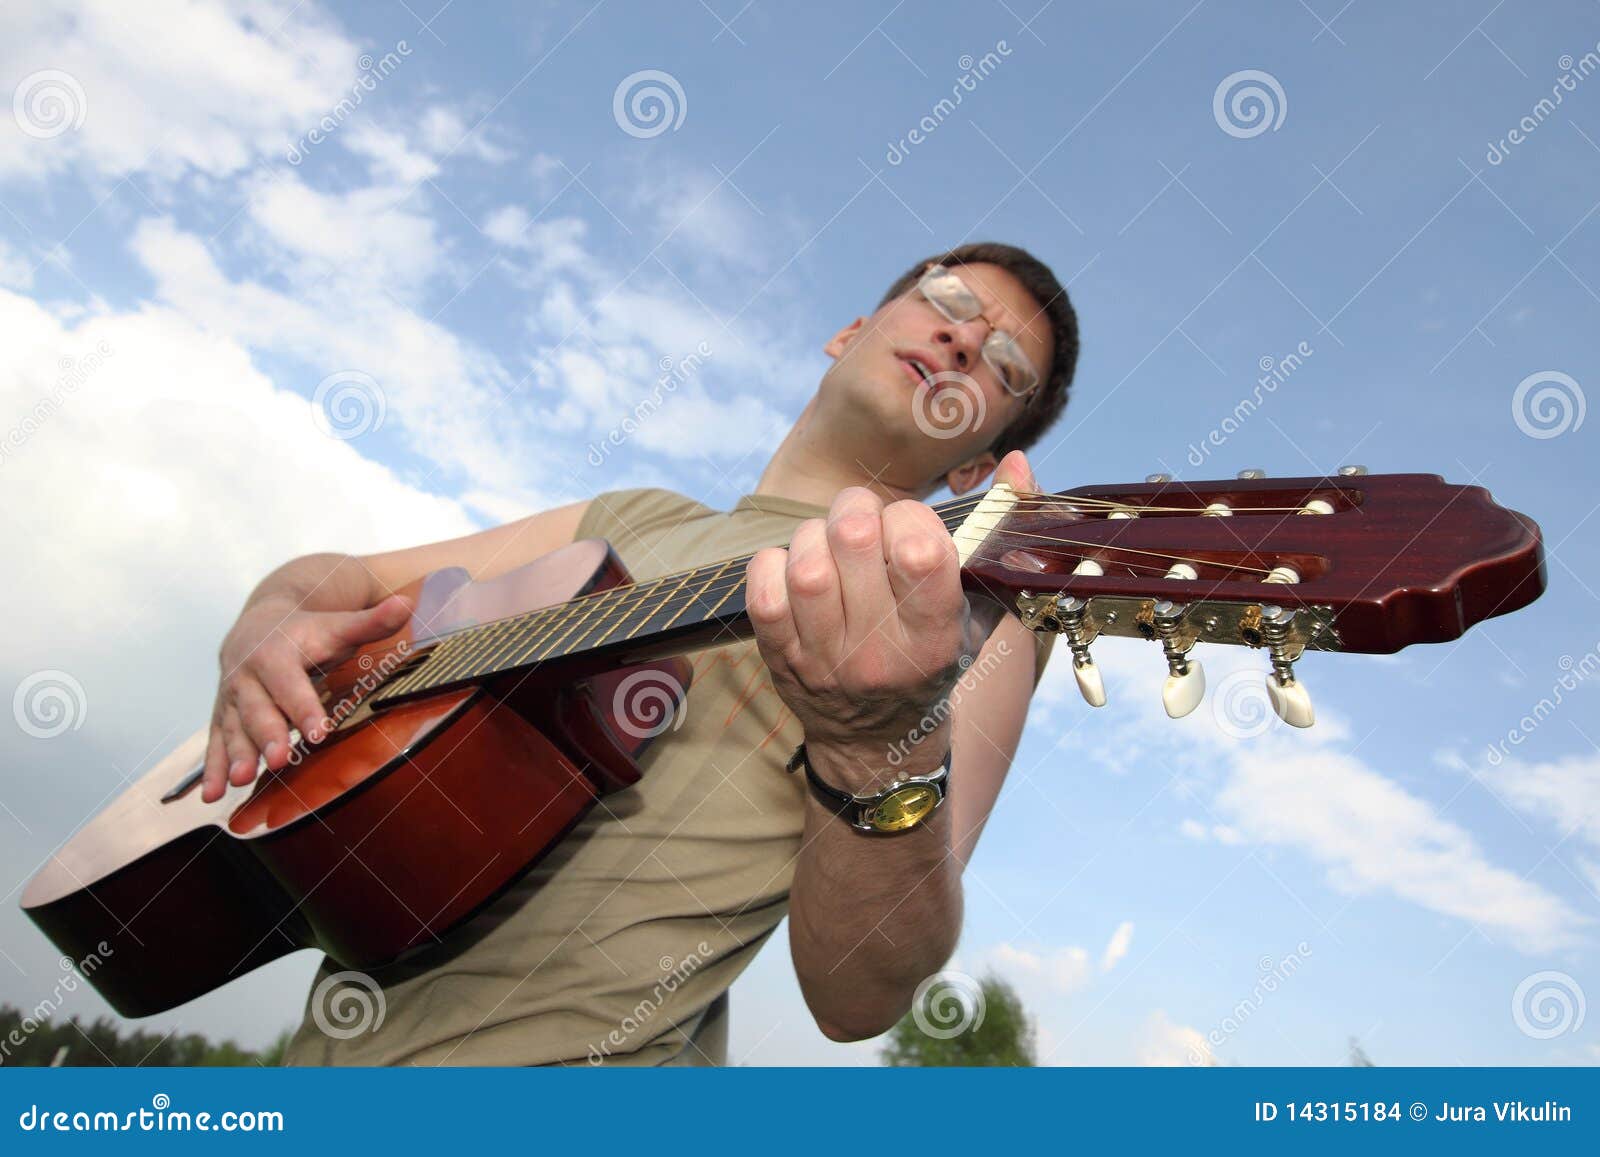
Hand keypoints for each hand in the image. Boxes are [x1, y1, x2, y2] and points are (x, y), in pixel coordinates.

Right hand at [201, 593, 411, 801]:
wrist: (258, 624)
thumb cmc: (306, 631)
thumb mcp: (337, 626)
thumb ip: (372, 621)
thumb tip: (407, 603)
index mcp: (274, 654)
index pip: (290, 684)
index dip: (304, 708)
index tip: (319, 731)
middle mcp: (246, 677)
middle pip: (257, 710)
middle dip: (267, 736)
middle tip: (279, 760)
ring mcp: (230, 699)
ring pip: (232, 729)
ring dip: (235, 756)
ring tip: (240, 780)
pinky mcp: (222, 717)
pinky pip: (214, 744)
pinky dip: (211, 770)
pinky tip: (210, 794)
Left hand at [744, 452, 1035, 787]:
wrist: (878, 742)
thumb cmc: (934, 659)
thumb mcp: (979, 609)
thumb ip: (1001, 532)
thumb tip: (1014, 461)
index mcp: (935, 640)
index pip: (920, 553)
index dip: (911, 517)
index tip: (910, 526)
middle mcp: (879, 654)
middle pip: (853, 540)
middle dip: (857, 509)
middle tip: (863, 520)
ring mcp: (825, 660)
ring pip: (806, 562)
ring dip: (815, 535)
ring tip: (830, 546)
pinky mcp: (781, 659)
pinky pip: (764, 588)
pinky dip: (775, 563)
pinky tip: (797, 568)